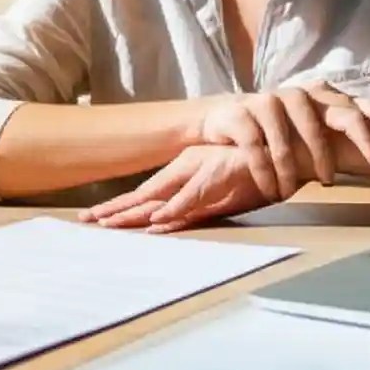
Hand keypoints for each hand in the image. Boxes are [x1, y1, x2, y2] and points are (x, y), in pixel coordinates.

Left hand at [78, 145, 268, 232]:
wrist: (282, 147)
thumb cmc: (252, 168)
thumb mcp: (218, 190)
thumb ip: (196, 204)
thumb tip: (169, 222)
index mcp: (184, 171)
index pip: (145, 194)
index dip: (120, 208)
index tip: (95, 218)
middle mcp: (186, 170)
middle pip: (144, 195)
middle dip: (115, 210)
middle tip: (87, 220)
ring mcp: (200, 171)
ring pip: (160, 195)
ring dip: (135, 212)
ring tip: (109, 222)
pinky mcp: (217, 174)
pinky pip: (192, 196)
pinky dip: (175, 210)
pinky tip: (158, 220)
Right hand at [195, 85, 369, 200]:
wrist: (220, 120)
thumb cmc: (274, 131)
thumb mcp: (308, 130)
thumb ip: (337, 136)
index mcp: (321, 97)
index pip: (360, 105)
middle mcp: (301, 94)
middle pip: (339, 113)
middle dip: (360, 140)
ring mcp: (271, 100)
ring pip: (296, 134)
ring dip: (298, 166)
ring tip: (299, 191)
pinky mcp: (242, 113)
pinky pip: (258, 145)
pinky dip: (265, 171)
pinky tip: (271, 190)